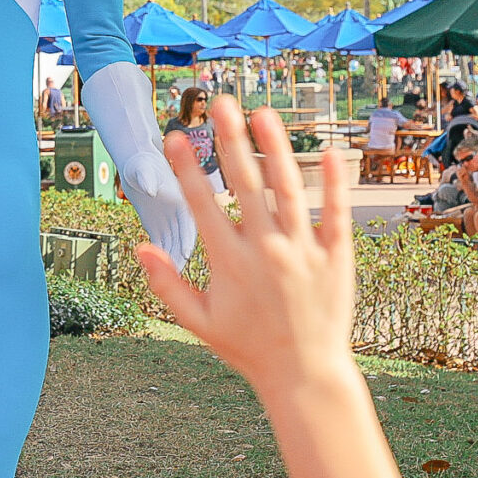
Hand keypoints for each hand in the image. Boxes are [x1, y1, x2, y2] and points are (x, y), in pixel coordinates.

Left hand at [119, 148, 194, 271]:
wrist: (137, 162)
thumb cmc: (141, 162)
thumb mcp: (143, 168)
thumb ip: (147, 178)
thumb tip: (149, 188)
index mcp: (182, 201)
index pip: (187, 222)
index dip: (186, 238)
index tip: (185, 252)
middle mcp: (179, 214)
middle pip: (183, 239)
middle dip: (181, 256)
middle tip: (179, 277)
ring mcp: (170, 221)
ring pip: (173, 245)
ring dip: (172, 262)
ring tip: (171, 282)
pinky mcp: (159, 225)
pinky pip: (162, 244)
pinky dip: (161, 258)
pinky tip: (158, 274)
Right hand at [135, 97, 355, 402]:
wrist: (305, 375)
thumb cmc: (247, 348)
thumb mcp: (198, 323)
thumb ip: (167, 284)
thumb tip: (141, 247)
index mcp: (230, 262)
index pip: (202, 203)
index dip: (185, 167)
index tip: (175, 135)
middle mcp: (266, 249)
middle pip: (246, 182)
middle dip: (231, 138)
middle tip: (221, 103)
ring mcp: (304, 250)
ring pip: (290, 188)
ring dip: (276, 146)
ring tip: (264, 113)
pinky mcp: (336, 256)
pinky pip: (336, 212)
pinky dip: (334, 181)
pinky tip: (329, 150)